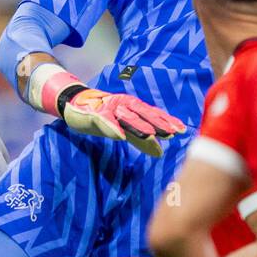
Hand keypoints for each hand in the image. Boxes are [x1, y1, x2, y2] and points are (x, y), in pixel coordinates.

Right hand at [62, 88, 185, 154]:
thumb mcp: (123, 129)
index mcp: (132, 107)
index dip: (167, 121)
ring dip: (139, 124)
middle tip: (172, 133)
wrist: (75, 106)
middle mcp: (124, 105)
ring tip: (151, 134)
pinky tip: (120, 135)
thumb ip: (140, 139)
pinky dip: (112, 127)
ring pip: (127, 116)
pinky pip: (104, 120)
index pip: (153, 114)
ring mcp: (109, 108)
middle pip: (144, 113)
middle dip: (158, 123)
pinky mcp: (94, 114)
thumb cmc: (103, 118)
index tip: (182, 130)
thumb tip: (160, 152)